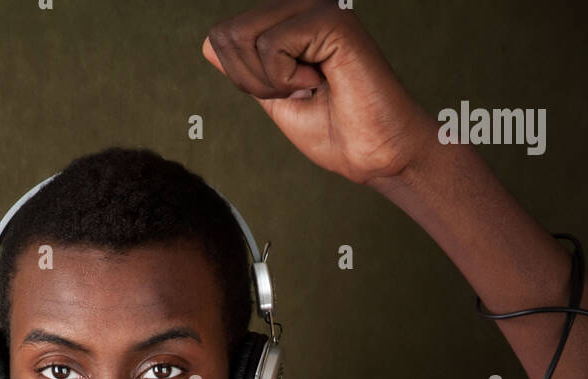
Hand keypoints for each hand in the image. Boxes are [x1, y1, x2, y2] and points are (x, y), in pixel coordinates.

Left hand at [202, 0, 435, 185]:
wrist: (378, 155)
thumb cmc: (339, 134)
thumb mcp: (276, 101)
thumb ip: (247, 71)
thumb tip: (209, 44)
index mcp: (291, 21)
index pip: (223, 37)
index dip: (243, 79)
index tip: (288, 94)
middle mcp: (303, 6)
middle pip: (225, 35)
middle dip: (252, 82)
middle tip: (299, 93)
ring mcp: (317, 8)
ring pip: (242, 38)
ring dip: (270, 82)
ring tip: (312, 88)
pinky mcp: (330, 19)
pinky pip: (271, 47)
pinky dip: (287, 79)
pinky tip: (321, 82)